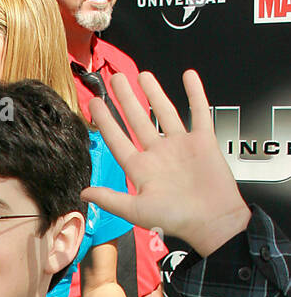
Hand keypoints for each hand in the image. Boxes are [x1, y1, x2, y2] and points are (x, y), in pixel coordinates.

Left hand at [83, 70, 250, 257]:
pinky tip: (189, 77)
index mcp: (142, 169)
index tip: (94, 104)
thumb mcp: (137, 210)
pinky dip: (195, 93)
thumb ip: (110, 199)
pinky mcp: (203, 140)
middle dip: (125, 99)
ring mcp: (180, 146)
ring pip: (164, 112)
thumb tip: (83, 193)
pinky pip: (198, 112)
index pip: (118, 140)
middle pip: (138, 120)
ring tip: (142, 75)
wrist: (213, 221)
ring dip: (153, 93)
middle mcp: (159, 154)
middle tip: (114, 80)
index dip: (105, 122)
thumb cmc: (177, 220)